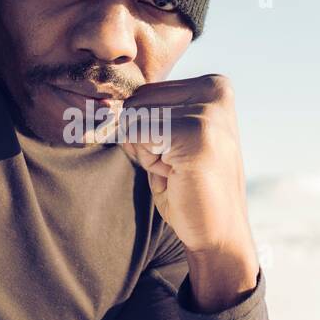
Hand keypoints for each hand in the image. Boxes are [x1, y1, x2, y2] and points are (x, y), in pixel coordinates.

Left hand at [118, 74, 258, 311]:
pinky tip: (176, 176)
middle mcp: (216, 90)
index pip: (144, 92)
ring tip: (178, 171)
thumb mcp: (168, 138)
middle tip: (175, 167)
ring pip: (134, 118)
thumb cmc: (188, 187)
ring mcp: (209, 111)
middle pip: (136, 102)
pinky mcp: (197, 132)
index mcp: (214, 85)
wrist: (218, 234)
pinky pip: (138, 133)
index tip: (174, 155)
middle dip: (142, 140)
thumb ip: (146, 113)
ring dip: (146, 153)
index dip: (143, 130)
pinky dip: (148, 161)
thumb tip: (101, 101)